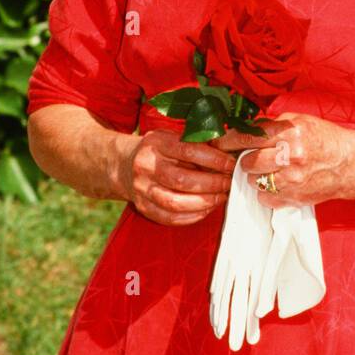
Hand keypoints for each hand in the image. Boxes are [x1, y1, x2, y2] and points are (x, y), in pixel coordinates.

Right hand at [116, 129, 235, 225]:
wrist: (124, 164)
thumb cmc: (158, 149)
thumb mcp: (171, 136)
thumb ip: (195, 142)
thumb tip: (228, 151)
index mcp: (156, 143)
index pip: (189, 151)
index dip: (214, 159)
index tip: (230, 165)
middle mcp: (146, 166)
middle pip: (182, 180)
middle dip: (211, 184)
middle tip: (227, 184)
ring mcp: (142, 188)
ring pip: (174, 202)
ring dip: (203, 203)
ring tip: (220, 198)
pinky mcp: (143, 207)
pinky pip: (169, 218)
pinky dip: (191, 217)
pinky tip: (205, 210)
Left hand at [211, 112, 354, 206]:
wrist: (349, 164)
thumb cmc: (324, 139)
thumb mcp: (300, 121)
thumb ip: (271, 125)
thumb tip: (243, 130)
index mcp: (290, 134)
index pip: (248, 137)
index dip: (228, 141)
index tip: (218, 143)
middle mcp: (290, 157)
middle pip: (248, 162)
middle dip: (247, 159)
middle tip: (254, 157)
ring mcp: (292, 180)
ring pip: (254, 181)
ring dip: (257, 176)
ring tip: (270, 169)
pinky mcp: (294, 198)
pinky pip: (265, 198)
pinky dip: (267, 191)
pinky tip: (278, 182)